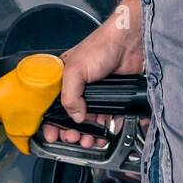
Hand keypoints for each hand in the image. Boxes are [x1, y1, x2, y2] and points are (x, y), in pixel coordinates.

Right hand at [41, 19, 143, 149]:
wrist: (131, 41)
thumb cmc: (102, 45)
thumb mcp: (76, 69)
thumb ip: (70, 95)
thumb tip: (75, 117)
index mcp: (65, 79)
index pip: (53, 106)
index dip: (51, 122)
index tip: (52, 135)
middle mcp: (81, 87)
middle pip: (72, 118)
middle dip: (72, 133)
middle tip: (74, 139)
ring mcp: (98, 93)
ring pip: (91, 122)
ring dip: (90, 136)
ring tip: (91, 141)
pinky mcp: (115, 96)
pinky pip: (111, 118)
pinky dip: (110, 129)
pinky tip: (108, 135)